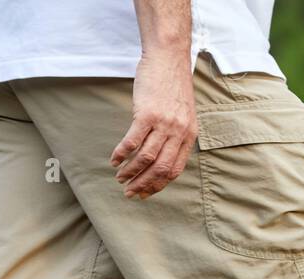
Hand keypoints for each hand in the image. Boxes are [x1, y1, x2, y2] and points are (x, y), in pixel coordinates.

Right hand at [110, 51, 196, 199]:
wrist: (168, 59)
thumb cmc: (172, 86)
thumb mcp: (183, 115)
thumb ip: (177, 136)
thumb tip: (162, 158)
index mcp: (188, 136)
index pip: (174, 170)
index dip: (158, 186)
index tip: (144, 194)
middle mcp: (178, 133)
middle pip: (159, 169)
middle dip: (143, 185)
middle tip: (129, 192)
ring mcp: (163, 124)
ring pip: (145, 158)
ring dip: (130, 172)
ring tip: (120, 178)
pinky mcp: (147, 114)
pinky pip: (132, 141)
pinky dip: (122, 154)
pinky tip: (114, 160)